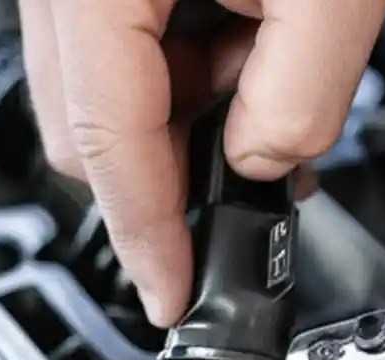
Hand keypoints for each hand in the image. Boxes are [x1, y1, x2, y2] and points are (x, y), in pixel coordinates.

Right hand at [20, 0, 384, 326]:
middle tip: (263, 156)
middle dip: (178, 167)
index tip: (173, 294)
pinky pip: (124, 50)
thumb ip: (299, 101)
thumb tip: (259, 165)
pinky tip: (249, 40)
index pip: (103, 142)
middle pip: (86, 132)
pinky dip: (186, 68)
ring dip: (190, 113)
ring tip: (270, 62)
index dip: (145, 234)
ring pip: (108, 94)